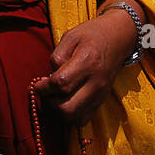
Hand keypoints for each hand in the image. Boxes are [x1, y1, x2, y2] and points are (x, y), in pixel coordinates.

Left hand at [31, 10, 135, 124]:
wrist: (117, 39)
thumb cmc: (91, 35)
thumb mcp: (71, 36)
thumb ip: (57, 56)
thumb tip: (49, 77)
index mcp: (86, 62)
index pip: (61, 83)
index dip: (44, 88)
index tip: (37, 85)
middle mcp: (95, 82)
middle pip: (68, 108)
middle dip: (50, 102)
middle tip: (46, 92)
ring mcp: (100, 94)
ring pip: (75, 117)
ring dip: (60, 111)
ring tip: (55, 96)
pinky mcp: (102, 100)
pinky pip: (84, 119)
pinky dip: (72, 115)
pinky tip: (66, 101)